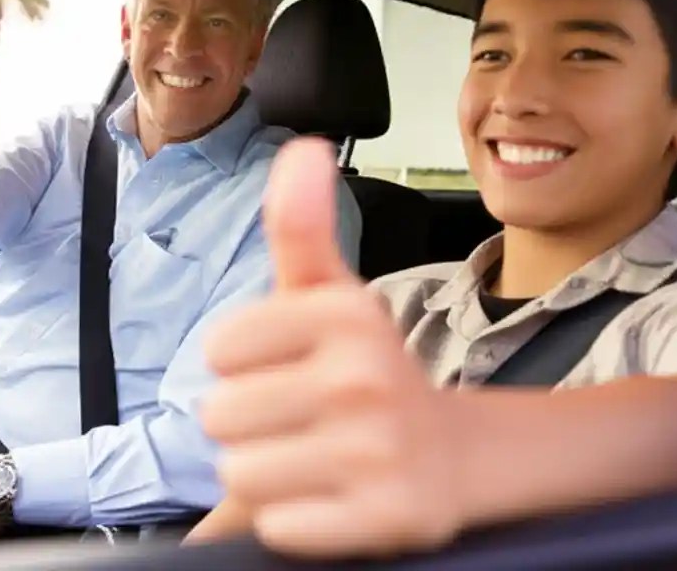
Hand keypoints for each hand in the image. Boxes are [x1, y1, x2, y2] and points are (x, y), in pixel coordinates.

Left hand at [199, 138, 469, 558]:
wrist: (458, 456)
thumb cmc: (369, 370)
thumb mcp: (334, 295)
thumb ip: (302, 226)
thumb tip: (301, 149)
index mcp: (345, 314)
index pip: (218, 349)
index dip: (242, 363)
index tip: (287, 365)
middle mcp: (364, 377)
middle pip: (219, 415)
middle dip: (250, 422)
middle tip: (301, 418)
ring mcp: (375, 452)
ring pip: (240, 474)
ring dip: (266, 473)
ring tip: (313, 457)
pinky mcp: (381, 518)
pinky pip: (277, 526)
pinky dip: (294, 520)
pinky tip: (331, 497)